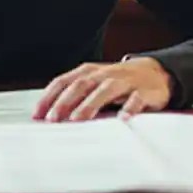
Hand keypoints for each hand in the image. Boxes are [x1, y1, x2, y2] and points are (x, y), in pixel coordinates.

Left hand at [33, 57, 172, 121]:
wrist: (155, 73)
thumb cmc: (118, 82)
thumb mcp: (95, 84)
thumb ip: (75, 97)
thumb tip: (50, 117)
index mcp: (88, 72)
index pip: (64, 81)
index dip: (49, 97)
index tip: (38, 114)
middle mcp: (104, 74)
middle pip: (81, 85)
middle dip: (65, 102)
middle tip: (54, 119)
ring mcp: (124, 81)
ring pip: (105, 90)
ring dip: (90, 104)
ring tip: (79, 119)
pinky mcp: (144, 91)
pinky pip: (136, 99)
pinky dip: (129, 108)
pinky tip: (122, 119)